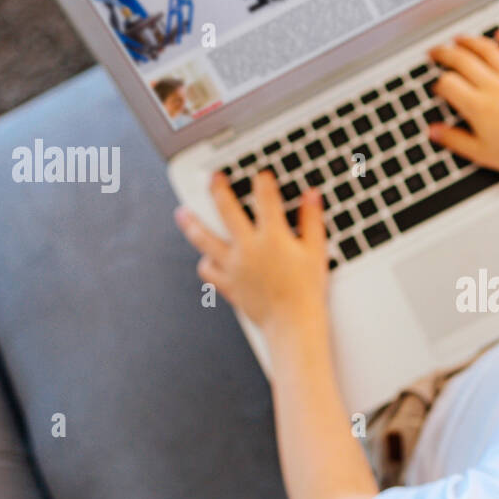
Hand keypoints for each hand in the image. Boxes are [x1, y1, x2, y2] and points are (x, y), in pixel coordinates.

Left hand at [174, 169, 328, 339]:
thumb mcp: (315, 251)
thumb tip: (311, 196)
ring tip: (183, 213)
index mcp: (272, 236)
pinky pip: (208, 270)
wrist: (293, 323)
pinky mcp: (228, 285)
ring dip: (192, 223)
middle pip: (227, 210)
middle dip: (219, 189)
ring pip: (204, 239)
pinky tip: (207, 257)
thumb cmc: (306, 291)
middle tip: (214, 178)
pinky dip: (206, 262)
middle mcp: (248, 247)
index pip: (265, 198)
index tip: (260, 175)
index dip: (262, 181)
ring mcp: (234, 266)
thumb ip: (311, 220)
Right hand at [427, 32, 498, 182]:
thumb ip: (453, 140)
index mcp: (478, 107)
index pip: (448, 83)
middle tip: (435, 52)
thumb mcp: (480, 153)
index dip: (438, 83)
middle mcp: (494, 88)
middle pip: (462, 60)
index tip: (438, 88)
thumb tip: (433, 132)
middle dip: (444, 53)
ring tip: (459, 39)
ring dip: (470, 41)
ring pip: (488, 50)